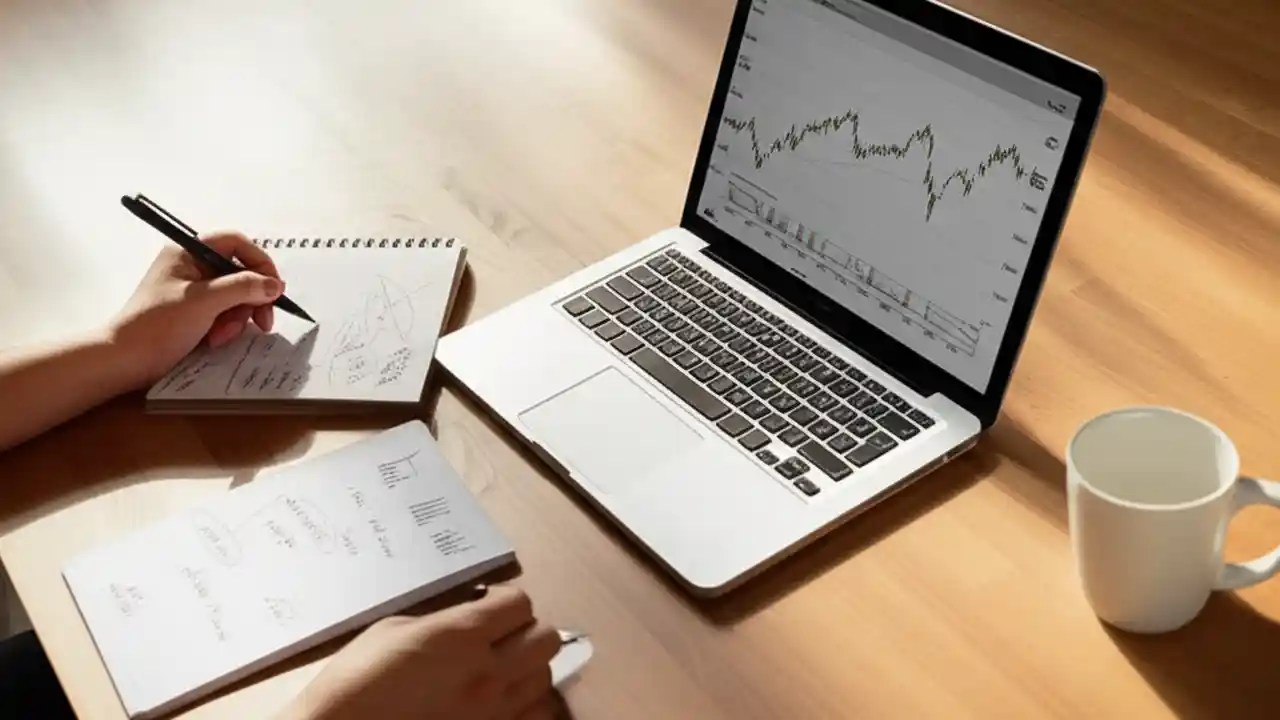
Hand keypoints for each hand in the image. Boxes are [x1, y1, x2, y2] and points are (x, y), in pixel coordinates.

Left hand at [109, 231, 283, 385]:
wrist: (125, 360)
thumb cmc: (159, 324)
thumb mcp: (205, 302)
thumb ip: (243, 288)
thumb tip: (276, 285)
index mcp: (188, 252)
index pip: (235, 243)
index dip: (259, 263)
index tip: (274, 288)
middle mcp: (191, 266)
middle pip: (239, 272)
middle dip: (250, 299)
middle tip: (261, 323)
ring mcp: (193, 290)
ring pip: (235, 296)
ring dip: (236, 318)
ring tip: (222, 336)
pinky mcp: (193, 312)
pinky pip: (224, 312)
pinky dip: (225, 327)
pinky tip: (214, 340)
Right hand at [283, 586, 561, 719]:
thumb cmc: (356, 681)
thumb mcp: (393, 630)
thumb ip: (442, 618)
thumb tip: (472, 611)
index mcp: (460, 636)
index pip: (520, 603)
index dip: (506, 600)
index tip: (490, 606)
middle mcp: (487, 673)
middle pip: (547, 638)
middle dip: (526, 631)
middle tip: (501, 637)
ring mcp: (494, 713)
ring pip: (546, 680)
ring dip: (529, 669)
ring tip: (503, 671)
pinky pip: (536, 717)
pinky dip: (527, 706)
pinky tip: (502, 703)